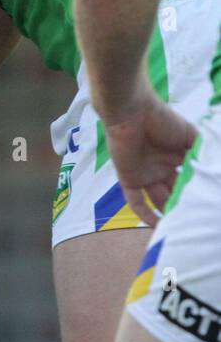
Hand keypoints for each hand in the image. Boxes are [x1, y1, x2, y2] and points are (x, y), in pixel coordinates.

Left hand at [102, 94, 198, 225]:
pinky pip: (136, 201)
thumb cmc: (162, 120)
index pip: (190, 180)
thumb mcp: (190, 136)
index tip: (210, 205)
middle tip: (198, 221)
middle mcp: (162, 168)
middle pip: (176, 192)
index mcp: (177, 157)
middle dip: (185, 206)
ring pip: (158, 200)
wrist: (132, 112)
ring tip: (182, 228)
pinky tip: (157, 226)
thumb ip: (205, 151)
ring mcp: (146, 174)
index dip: (199, 191)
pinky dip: (145, 214)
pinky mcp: (129, 179)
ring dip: (168, 213)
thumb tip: (217, 168)